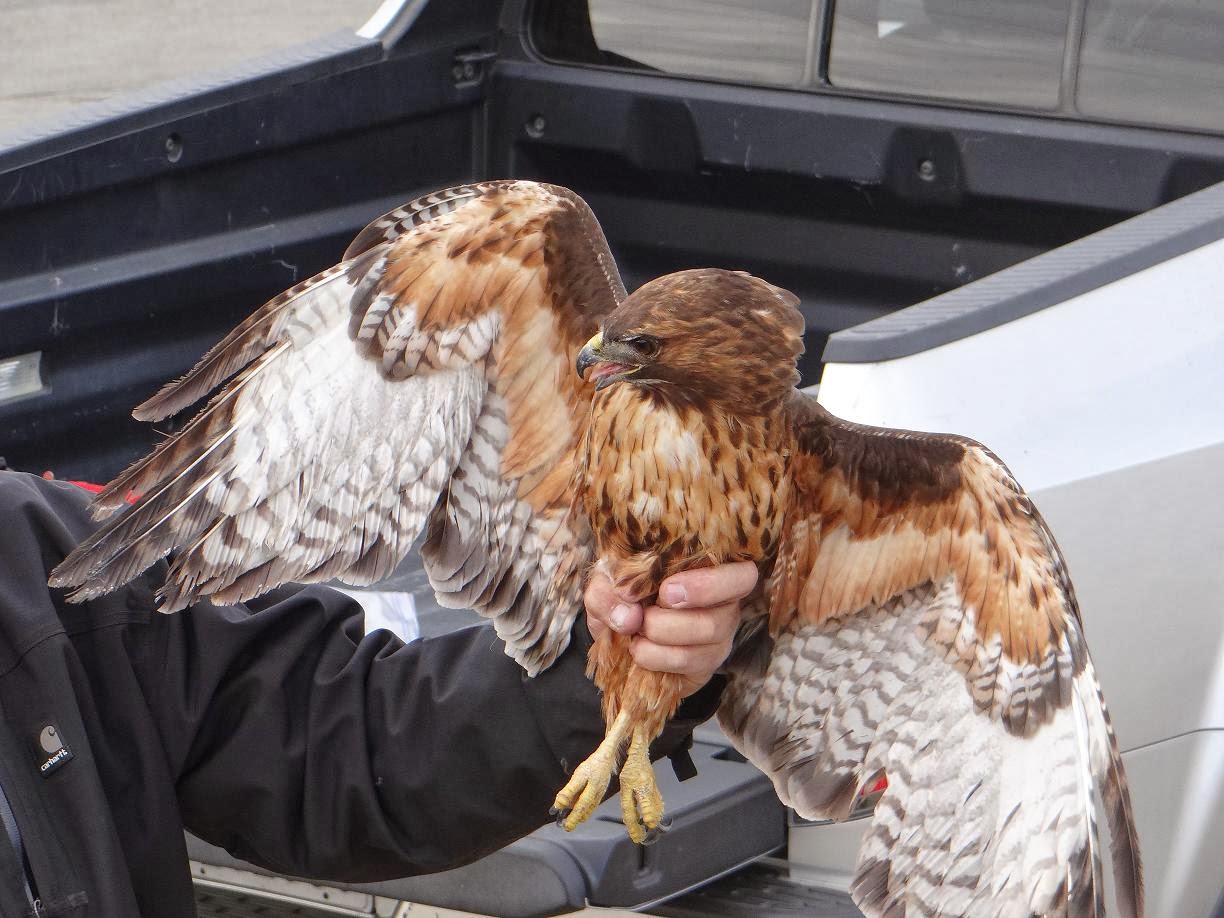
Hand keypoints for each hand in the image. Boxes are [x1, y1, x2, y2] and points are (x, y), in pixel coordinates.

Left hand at [584, 562, 757, 696]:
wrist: (613, 632)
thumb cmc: (621, 594)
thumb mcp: (606, 584)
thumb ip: (608, 591)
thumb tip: (629, 616)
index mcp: (711, 570)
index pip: (743, 575)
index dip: (710, 584)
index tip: (667, 590)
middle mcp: (724, 606)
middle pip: (724, 617)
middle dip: (678, 621)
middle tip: (647, 616)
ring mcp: (718, 639)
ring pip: (704, 646)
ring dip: (661, 638)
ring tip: (637, 632)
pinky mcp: (705, 667)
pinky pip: (688, 665)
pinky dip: (656, 658)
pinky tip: (639, 649)